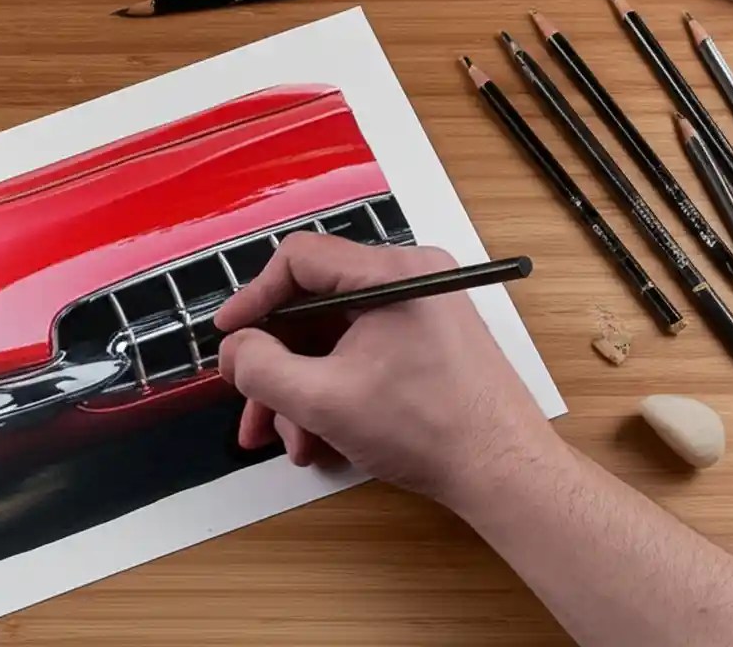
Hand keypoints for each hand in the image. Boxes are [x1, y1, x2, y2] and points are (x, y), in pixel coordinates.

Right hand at [214, 233, 559, 506]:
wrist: (505, 472)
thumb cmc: (428, 430)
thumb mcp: (324, 400)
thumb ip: (262, 367)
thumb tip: (233, 349)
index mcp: (392, 275)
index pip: (299, 259)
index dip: (253, 297)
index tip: (227, 336)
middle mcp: (410, 281)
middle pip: (314, 305)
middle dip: (276, 363)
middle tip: (250, 403)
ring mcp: (422, 311)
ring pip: (335, 338)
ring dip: (301, 388)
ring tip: (289, 441)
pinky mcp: (428, 342)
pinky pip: (362, 353)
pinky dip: (333, 390)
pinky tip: (318, 437)